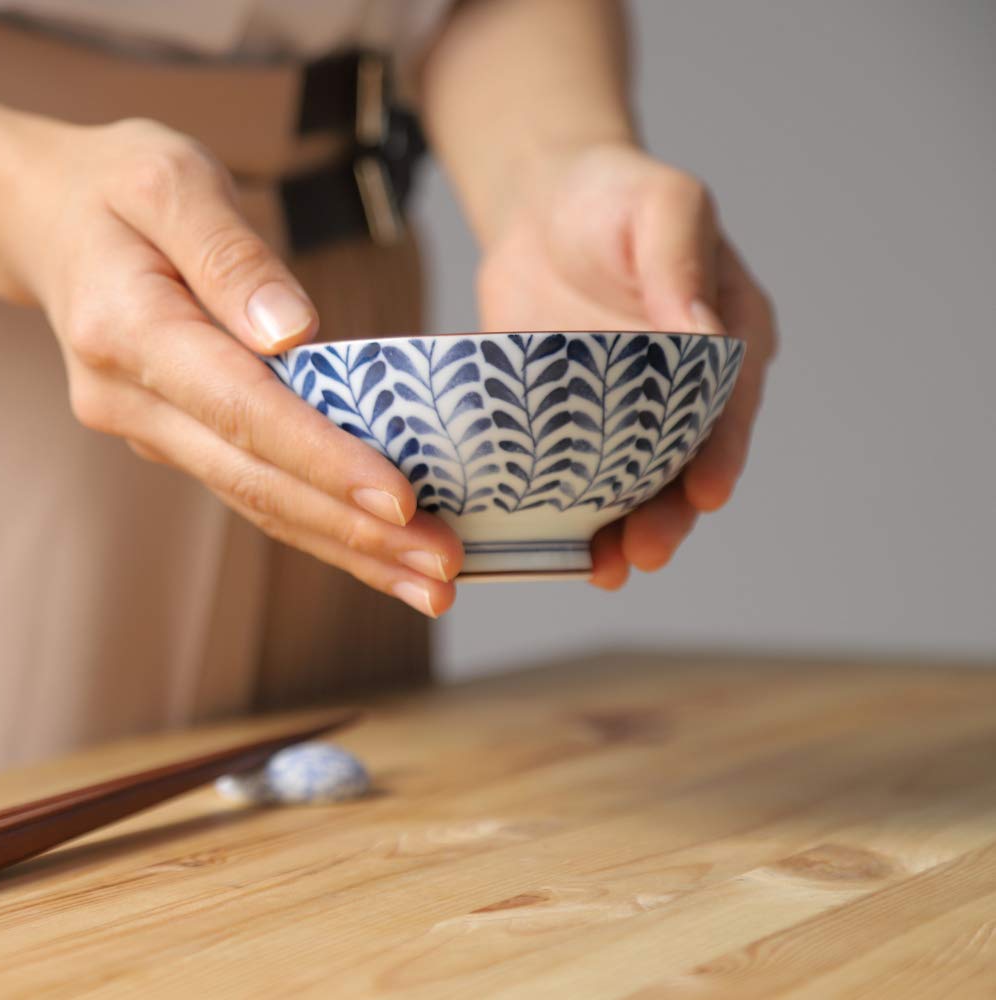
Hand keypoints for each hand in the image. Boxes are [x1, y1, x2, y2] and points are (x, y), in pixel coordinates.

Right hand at [2, 118, 463, 615]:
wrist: (42, 218)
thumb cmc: (116, 185)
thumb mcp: (174, 181)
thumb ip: (231, 255)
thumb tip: (294, 333)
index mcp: (127, 329)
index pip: (239, 408)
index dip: (321, 457)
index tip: (399, 498)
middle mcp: (127, 399)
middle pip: (251, 479)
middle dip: (352, 530)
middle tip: (444, 567)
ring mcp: (145, 428)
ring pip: (253, 500)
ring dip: (345, 547)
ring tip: (432, 583)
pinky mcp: (171, 439)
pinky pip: (248, 488)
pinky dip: (317, 523)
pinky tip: (380, 554)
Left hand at [475, 143, 776, 588]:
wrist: (541, 202)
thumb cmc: (613, 194)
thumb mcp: (661, 206)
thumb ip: (678, 263)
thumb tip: (702, 333)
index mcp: (726, 339)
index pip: (731, 407)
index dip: (721, 453)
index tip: (706, 492)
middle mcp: (680, 389)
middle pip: (682, 465)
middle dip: (667, 514)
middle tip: (641, 553)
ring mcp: (620, 412)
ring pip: (627, 485)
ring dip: (616, 529)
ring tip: (599, 569)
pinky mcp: (564, 423)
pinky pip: (565, 476)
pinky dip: (556, 511)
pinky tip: (540, 545)